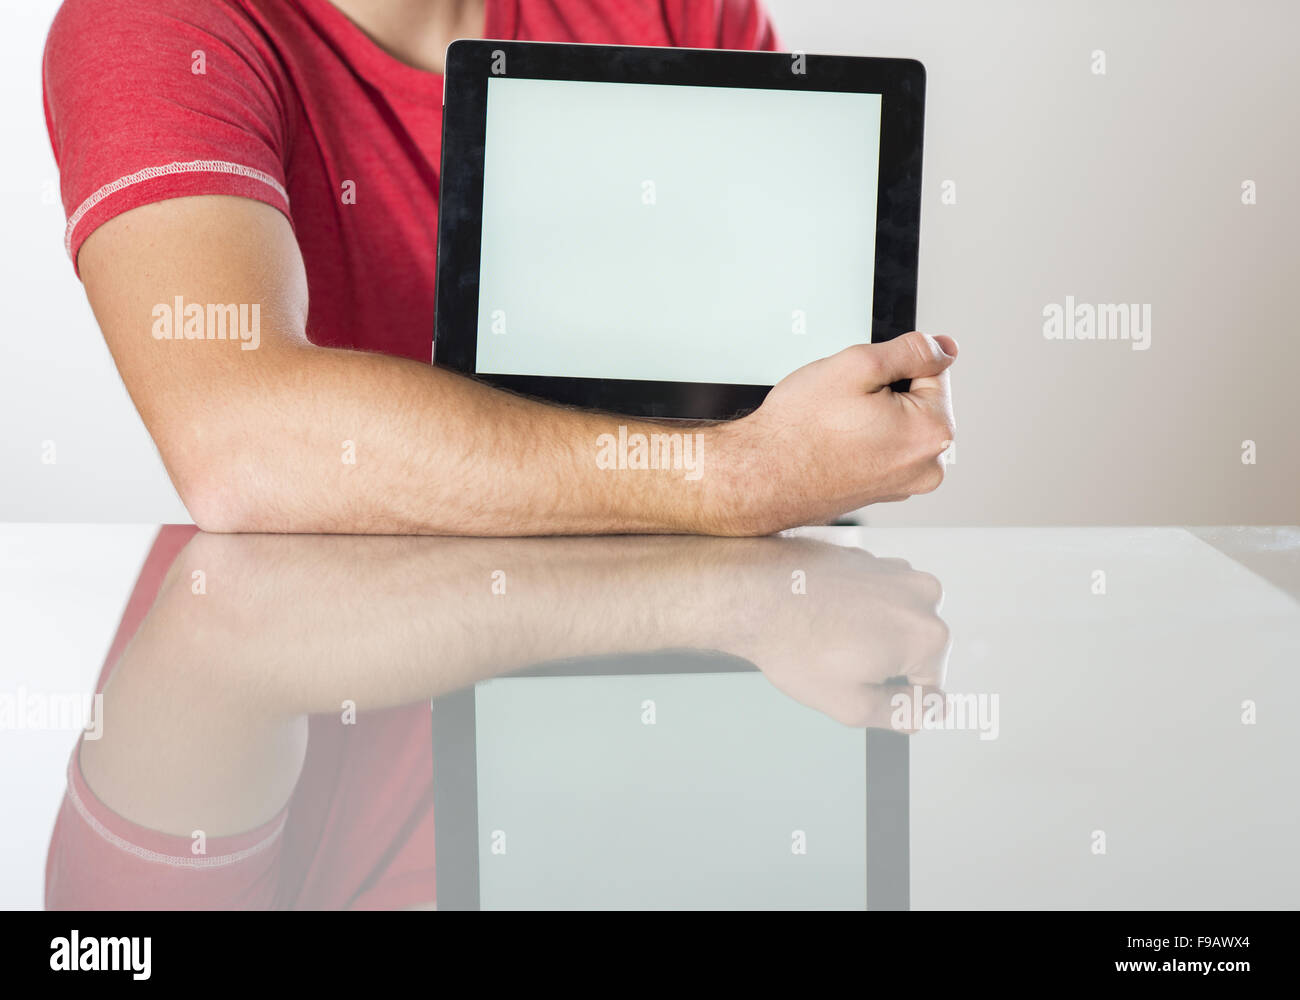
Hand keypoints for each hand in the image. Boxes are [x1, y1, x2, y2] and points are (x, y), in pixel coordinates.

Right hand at [710, 331, 956, 533]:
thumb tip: (945, 347)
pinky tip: (834, 442)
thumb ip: (912, 350)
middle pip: (919, 400)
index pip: (935, 370)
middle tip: (843, 403)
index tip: (862, 381)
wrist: (762, 476)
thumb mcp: (859, 365)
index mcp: (933, 432)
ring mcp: (905, 484)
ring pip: (900, 424)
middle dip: (886, 391)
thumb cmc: (801, 429)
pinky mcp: (882, 492)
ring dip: (873, 415)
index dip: (893, 365)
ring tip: (836, 425)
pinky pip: (883, 448)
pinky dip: (863, 439)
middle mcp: (927, 466)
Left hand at [717, 537, 949, 727]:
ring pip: (894, 623)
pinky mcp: (870, 558)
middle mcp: (921, 593)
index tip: (860, 686)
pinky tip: (821, 616)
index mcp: (927, 634)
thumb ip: (903, 714)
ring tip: (827, 638)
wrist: (752, 593)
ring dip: (869, 635)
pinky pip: (873, 598)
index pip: (929, 687)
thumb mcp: (851, 705)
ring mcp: (895, 570)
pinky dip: (853, 610)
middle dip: (883, 662)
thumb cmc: (794, 643)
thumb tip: (929, 710)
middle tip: (838, 663)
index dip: (892, 697)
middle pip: (914, 650)